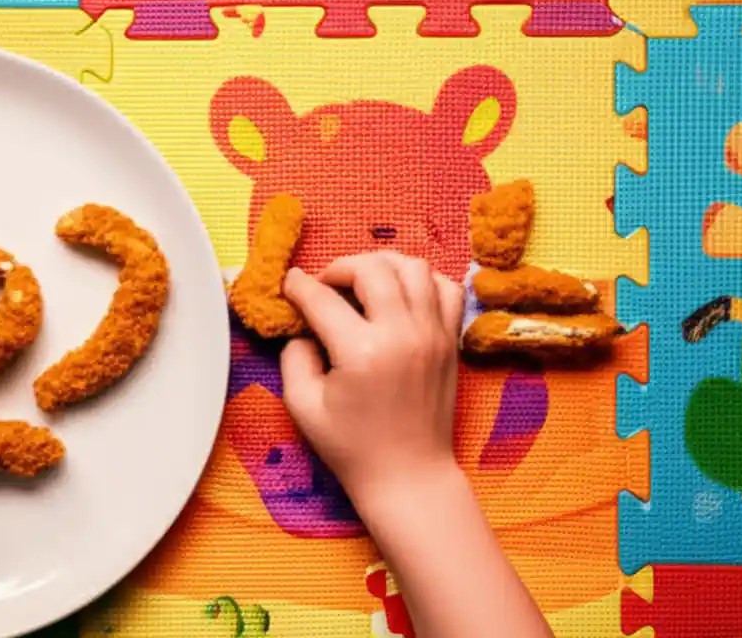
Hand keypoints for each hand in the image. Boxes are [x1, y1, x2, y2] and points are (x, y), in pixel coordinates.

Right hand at [281, 252, 552, 636]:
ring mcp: (433, 334)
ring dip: (381, 265)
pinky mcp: (450, 340)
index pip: (323, 298)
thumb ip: (294, 356)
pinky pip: (445, 286)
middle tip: (326, 285)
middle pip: (372, 268)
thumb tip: (304, 326)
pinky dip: (422, 279)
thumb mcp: (302, 405)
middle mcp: (402, 334)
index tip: (290, 283)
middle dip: (340, 267)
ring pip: (413, 266)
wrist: (408, 476)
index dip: (299, 286)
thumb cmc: (351, 447)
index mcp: (360, 351)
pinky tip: (400, 294)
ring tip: (363, 282)